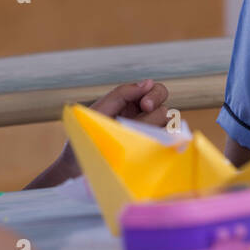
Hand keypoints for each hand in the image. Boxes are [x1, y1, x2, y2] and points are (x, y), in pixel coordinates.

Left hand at [50, 80, 170, 182]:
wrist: (77, 166)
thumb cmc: (86, 135)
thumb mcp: (100, 110)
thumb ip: (122, 93)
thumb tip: (148, 82)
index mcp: (130, 104)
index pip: (154, 90)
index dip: (154, 94)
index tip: (144, 105)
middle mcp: (142, 117)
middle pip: (164, 104)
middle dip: (158, 107)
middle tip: (146, 111)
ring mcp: (147, 135)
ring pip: (169, 123)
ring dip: (161, 126)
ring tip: (144, 136)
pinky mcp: (150, 152)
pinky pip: (169, 143)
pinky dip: (172, 142)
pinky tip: (167, 146)